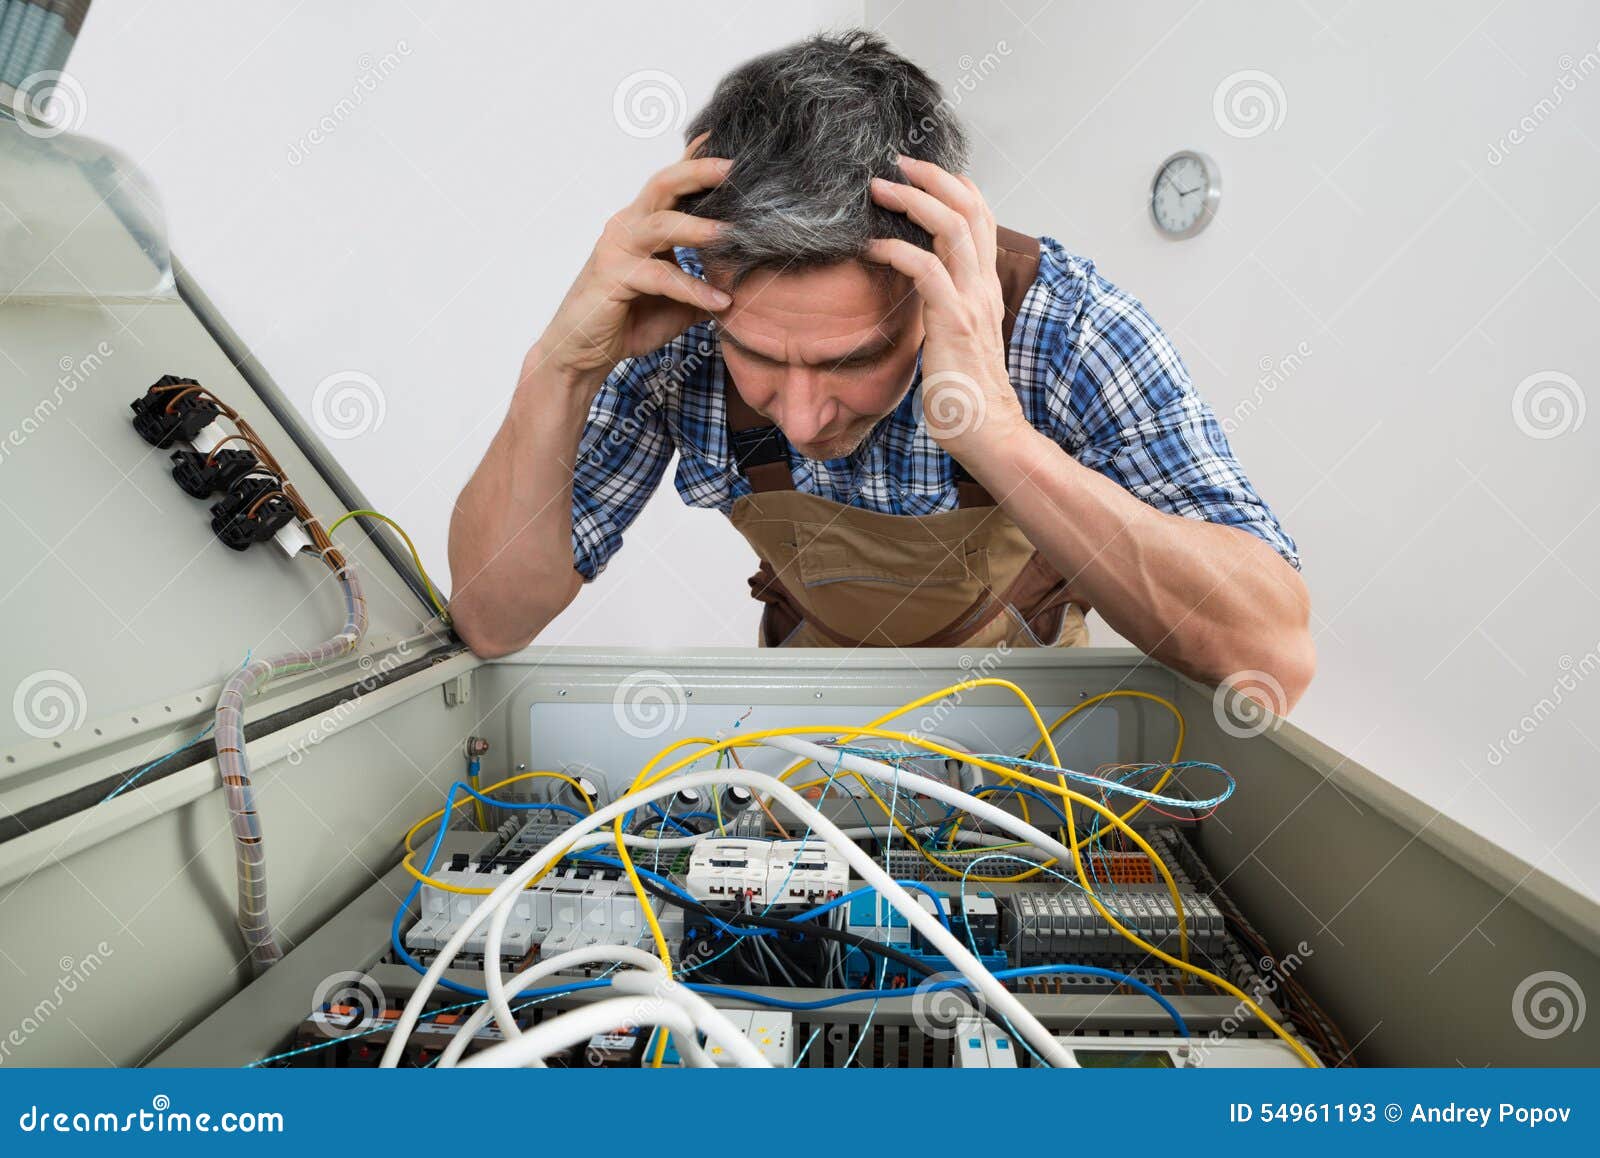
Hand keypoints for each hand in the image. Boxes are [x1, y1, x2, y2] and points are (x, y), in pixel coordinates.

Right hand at [531, 136, 732, 388]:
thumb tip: (748, 280)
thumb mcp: (678, 300)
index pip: (672, 183)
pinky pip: (660, 277)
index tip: (728, 141)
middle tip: (734, 169)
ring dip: (696, 227)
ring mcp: (617, 249)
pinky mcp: (613, 277)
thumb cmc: (628, 321)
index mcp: (644, 223)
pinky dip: (692, 289)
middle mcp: (628, 226)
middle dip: (698, 173)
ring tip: (730, 233)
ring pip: (660, 225)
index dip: (696, 159)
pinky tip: (719, 302)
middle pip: (663, 185)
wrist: (584, 353)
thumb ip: (706, 281)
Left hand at [865, 156, 1025, 450]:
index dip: (955, 187)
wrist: (990, 435)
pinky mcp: (953, 321)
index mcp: (985, 288)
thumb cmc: (966, 397)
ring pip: (952, 227)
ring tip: (879, 188)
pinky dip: (896, 250)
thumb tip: (920, 297)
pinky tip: (871, 247)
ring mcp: (972, 302)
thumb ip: (945, 312)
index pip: (981, 219)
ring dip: (912, 201)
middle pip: (970, 208)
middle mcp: (983, 286)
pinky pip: (926, 269)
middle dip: (932, 178)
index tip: (921, 173)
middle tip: (896, 163)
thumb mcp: (956, 341)